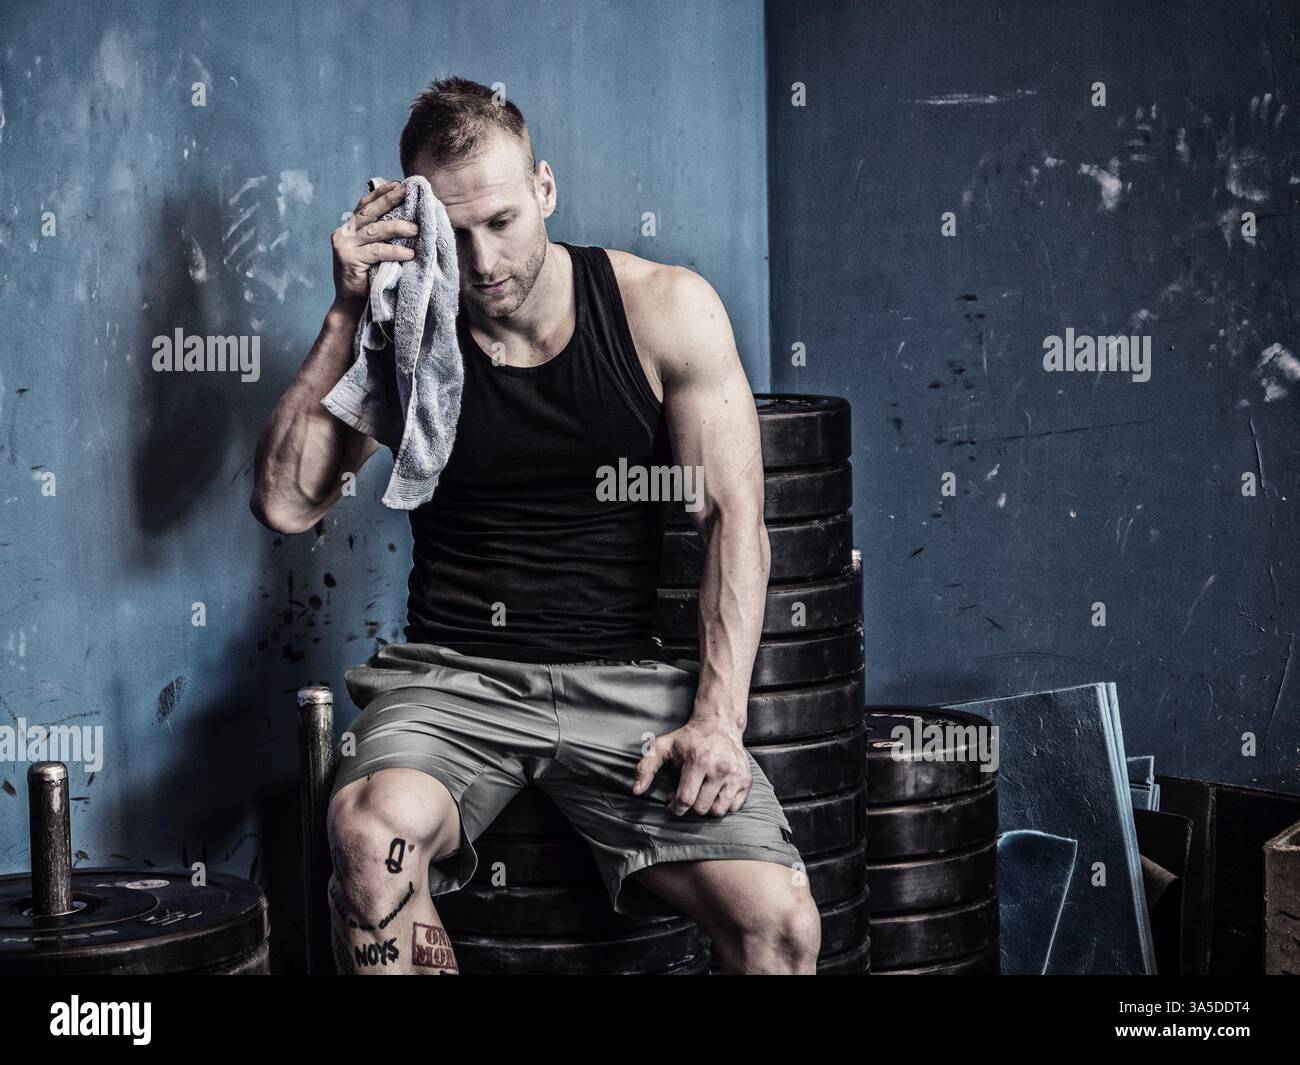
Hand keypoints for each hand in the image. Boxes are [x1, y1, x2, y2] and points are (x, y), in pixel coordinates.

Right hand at [330, 177, 418, 312]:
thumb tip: (406, 216)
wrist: (352, 305)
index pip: (365, 205)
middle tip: (407, 193)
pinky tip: (409, 253)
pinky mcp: (349, 260)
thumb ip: (379, 235)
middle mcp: (343, 233)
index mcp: (348, 228)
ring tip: (416, 229)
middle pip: (369, 212)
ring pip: (375, 230)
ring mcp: (344, 246)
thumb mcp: (373, 252)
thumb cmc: (368, 278)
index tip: (398, 183)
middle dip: (389, 200)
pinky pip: (377, 252)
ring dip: (397, 227)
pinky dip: (395, 251)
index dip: (380, 193)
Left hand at [633, 720, 751, 816]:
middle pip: (701, 808)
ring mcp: (736, 775)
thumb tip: (636, 790)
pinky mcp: (746, 780)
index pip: (685, 800)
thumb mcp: (663, 746)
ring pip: (718, 811)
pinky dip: (723, 804)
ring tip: (701, 794)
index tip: (671, 803)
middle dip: (690, 806)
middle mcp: (720, 769)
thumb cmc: (689, 739)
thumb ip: (646, 766)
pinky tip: (715, 792)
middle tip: (686, 794)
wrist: (720, 725)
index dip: (674, 807)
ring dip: (707, 807)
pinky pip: (734, 806)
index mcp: (699, 761)